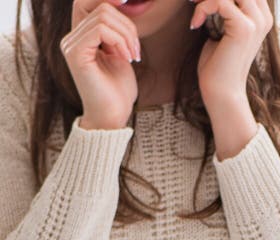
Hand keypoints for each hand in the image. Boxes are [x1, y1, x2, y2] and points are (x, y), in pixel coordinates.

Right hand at [60, 0, 140, 128]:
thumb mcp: (120, 54)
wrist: (113, 117)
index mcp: (81, 37)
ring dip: (127, 35)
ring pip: (103, 16)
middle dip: (127, 25)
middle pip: (100, 7)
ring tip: (133, 56)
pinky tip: (126, 58)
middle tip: (136, 51)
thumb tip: (118, 3)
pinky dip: (120, 41)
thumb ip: (117, 32)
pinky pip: (100, 29)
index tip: (126, 2)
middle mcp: (71, 38)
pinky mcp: (76, 53)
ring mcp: (71, 44)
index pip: (88, 2)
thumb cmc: (118, 91)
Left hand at [191, 0, 273, 104]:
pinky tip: (195, 24)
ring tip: (193, 5)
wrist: (221, 91)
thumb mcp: (222, 27)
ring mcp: (256, 23)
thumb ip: (224, 6)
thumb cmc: (218, 63)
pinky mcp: (245, 29)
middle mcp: (263, 17)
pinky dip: (202, 8)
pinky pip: (219, 0)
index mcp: (261, 16)